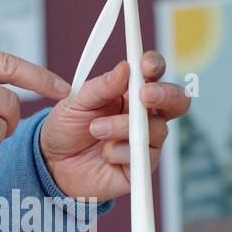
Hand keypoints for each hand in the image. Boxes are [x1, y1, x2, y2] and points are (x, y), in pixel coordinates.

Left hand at [38, 51, 190, 199]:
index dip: (155, 65)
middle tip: (144, 95)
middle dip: (165, 94)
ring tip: (96, 129)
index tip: (145, 65)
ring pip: (156, 129)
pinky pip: (145, 157)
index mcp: (131, 92)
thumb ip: (101, 86)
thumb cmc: (68, 128)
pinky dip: (120, 153)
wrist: (55, 164)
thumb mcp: (77, 102)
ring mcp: (146, 141)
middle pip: (177, 101)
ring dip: (123, 127)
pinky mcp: (142, 166)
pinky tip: (105, 155)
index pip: (154, 73)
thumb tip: (125, 67)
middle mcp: (145, 115)